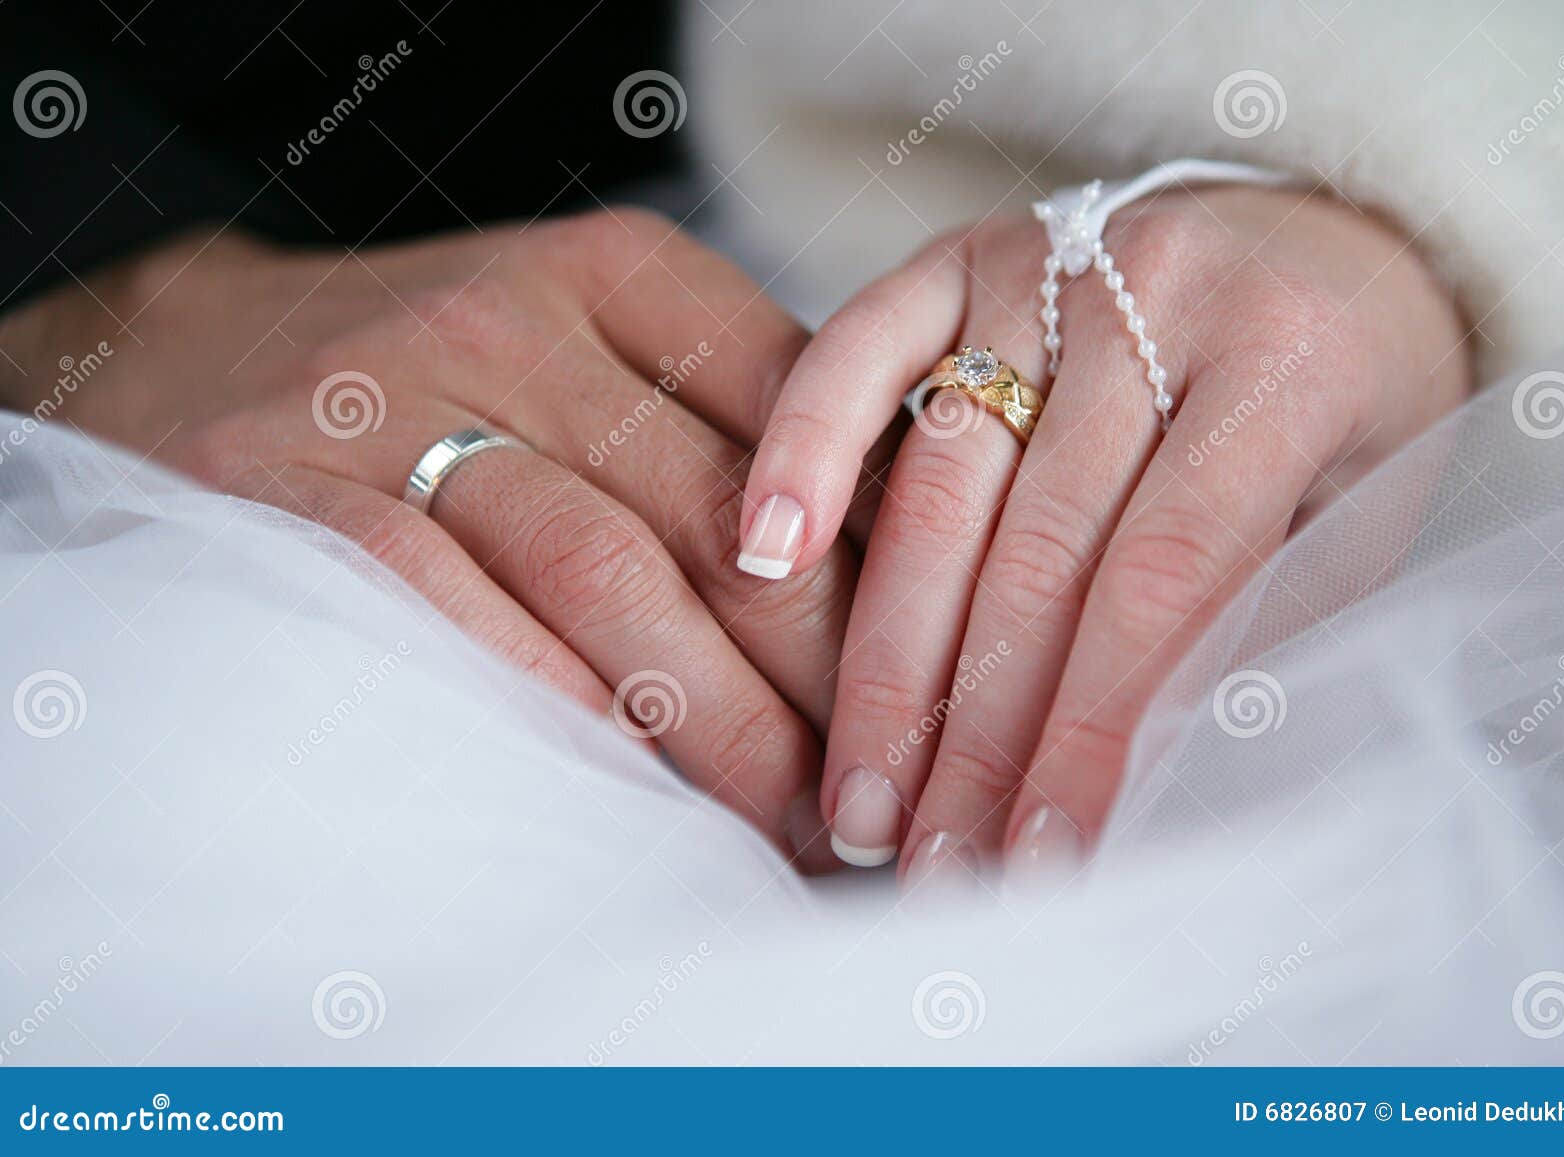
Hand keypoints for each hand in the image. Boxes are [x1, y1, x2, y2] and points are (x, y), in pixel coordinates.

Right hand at [0, 209, 856, 858]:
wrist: (187, 346)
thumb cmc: (431, 373)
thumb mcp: (576, 339)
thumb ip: (715, 418)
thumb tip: (886, 569)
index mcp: (611, 276)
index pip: (795, 407)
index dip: (882, 552)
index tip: (935, 664)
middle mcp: (511, 323)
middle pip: (715, 510)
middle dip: (825, 669)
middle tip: (891, 777)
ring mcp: (394, 402)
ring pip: (603, 570)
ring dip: (718, 718)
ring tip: (798, 821)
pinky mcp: (292, 490)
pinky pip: (450, 607)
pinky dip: (555, 704)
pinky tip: (629, 791)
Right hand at [738, 185, 1468, 880]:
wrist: (1326, 228)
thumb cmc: (1349, 394)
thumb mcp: (1361, 508)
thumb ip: (1262, 623)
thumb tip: (1142, 791)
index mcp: (1289, 360)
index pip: (1171, 573)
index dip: (1096, 726)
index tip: (1048, 851)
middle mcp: (1159, 293)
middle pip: (1040, 548)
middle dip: (980, 733)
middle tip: (937, 864)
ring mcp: (1046, 265)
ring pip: (941, 483)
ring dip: (891, 661)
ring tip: (862, 798)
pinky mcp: (959, 254)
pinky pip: (857, 349)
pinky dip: (805, 450)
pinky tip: (762, 559)